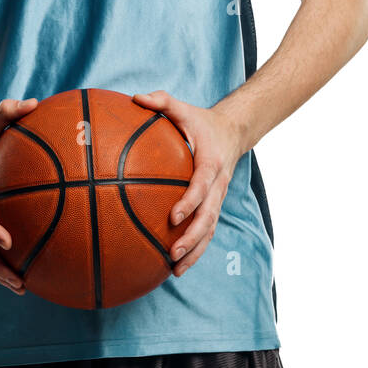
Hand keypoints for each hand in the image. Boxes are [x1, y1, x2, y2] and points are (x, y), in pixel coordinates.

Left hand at [131, 89, 246, 276]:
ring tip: (175, 269)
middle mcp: (217, 185)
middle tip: (172, 253)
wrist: (232, 132)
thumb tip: (135, 98)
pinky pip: (207, 231)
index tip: (172, 217)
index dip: (189, 203)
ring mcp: (218, 198)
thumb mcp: (183, 107)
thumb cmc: (200, 121)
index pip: (202, 186)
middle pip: (208, 217)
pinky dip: (195, 250)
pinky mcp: (214, 206)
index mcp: (210, 163)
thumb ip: (161, 101)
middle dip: (192, 238)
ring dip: (195, 251)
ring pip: (210, 230)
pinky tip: (176, 266)